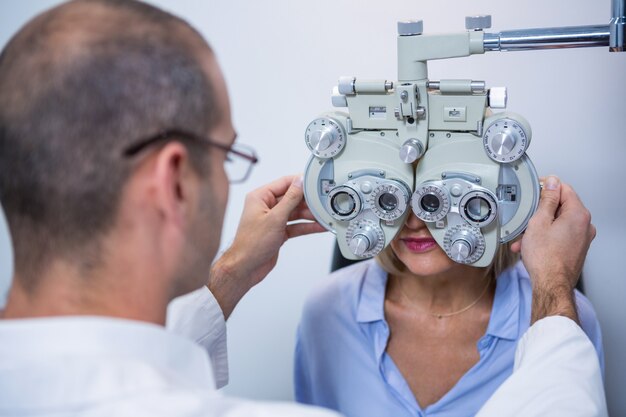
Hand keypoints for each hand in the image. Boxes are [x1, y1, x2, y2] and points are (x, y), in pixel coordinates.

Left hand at [208, 175, 325, 318]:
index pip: (284, 183)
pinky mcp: (278, 231)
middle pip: (292, 198)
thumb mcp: (275, 218)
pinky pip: (296, 225)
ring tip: (324, 215)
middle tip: (323, 202)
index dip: (300, 182)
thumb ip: (290, 199)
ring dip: (310, 215)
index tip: (314, 182)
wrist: (246, 267)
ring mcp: (273, 219)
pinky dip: (306, 226)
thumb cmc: (251, 244)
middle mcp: (266, 206)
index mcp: (260, 197)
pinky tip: (318, 226)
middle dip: (308, 201)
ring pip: (296, 212)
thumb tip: (299, 183)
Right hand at [511, 176, 595, 323]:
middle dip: (540, 212)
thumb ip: (547, 200)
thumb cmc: (545, 258)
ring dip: (540, 227)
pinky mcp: (576, 248)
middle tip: (525, 219)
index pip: (564, 189)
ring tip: (524, 237)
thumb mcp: (539, 222)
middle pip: (561, 207)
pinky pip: (560, 235)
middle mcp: (585, 225)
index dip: (547, 188)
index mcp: (578, 214)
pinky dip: (546, 236)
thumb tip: (553, 183)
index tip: (534, 192)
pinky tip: (531, 245)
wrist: (551, 284)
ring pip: (558, 222)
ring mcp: (582, 238)